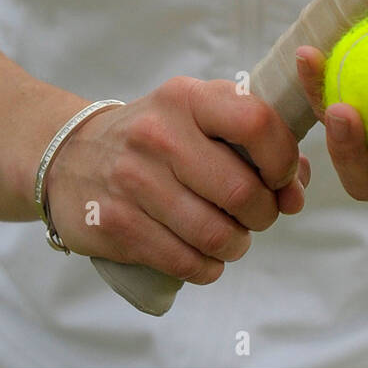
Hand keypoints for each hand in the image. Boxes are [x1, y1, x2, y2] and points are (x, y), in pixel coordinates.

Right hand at [43, 77, 309, 283]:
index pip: (257, 123)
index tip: (281, 178)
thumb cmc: (155, 137)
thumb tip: (298, 187)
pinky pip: (184, 261)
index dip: (283, 159)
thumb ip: (255, 140)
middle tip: (257, 216)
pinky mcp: (115, 225)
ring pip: (216, 234)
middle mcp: (158, 135)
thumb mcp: (198, 117)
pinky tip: (206, 258)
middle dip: (264, 214)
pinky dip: (208, 267)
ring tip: (232, 239)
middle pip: (242, 191)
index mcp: (187, 99)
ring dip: (237, 245)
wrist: (69, 155)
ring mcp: (133, 181)